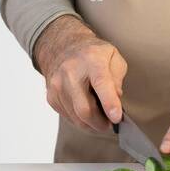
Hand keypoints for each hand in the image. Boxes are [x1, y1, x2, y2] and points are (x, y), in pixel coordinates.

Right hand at [33, 15, 126, 132]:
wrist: (62, 47)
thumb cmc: (91, 54)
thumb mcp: (113, 57)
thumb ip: (118, 78)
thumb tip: (116, 99)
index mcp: (92, 60)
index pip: (101, 83)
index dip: (109, 103)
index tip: (117, 118)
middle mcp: (71, 72)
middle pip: (85, 109)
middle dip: (101, 123)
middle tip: (110, 124)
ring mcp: (58, 85)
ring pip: (76, 118)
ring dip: (91, 123)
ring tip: (99, 117)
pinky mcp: (51, 96)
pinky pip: (68, 117)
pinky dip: (80, 119)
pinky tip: (85, 109)